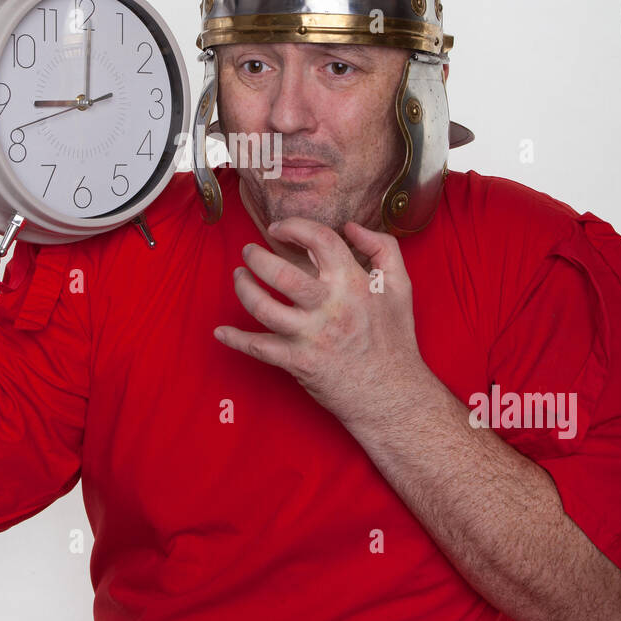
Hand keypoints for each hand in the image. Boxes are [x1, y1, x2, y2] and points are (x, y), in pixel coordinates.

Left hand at [213, 215, 427, 434]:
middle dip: (256, 257)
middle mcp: (329, 307)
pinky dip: (236, 340)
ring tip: (238, 277)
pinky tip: (220, 332)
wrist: (392, 394)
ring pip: (263, 307)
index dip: (294, 226)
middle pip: (280, 273)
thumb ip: (383, 247)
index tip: (279, 228)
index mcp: (353, 283)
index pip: (319, 240)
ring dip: (243, 289)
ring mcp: (310, 336)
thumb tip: (351, 226)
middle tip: (248, 252)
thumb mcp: (401, 286)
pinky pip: (258, 349)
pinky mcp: (298, 362)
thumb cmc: (394, 339)